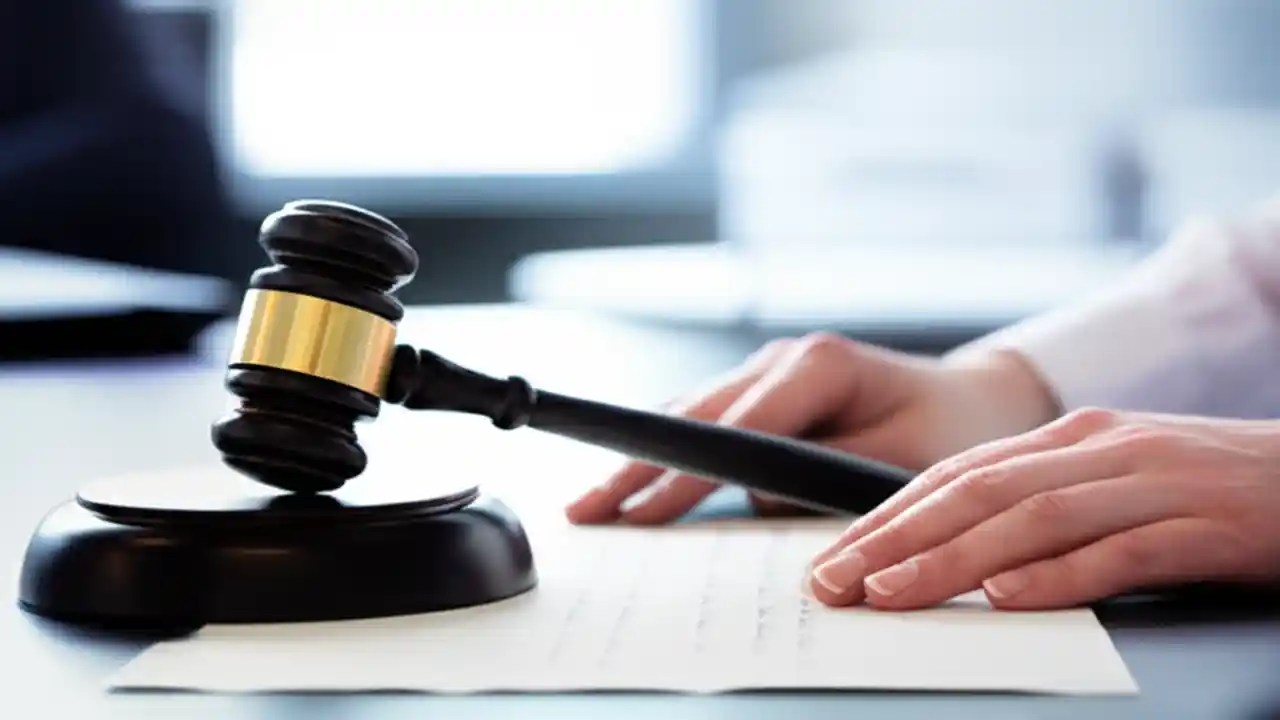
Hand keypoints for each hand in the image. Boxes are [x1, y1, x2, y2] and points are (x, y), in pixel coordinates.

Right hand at [564, 332, 1059, 524]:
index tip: (638, 508)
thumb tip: (753, 500)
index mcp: (820, 364)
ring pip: (691, 414)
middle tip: (587, 510)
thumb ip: (829, 478)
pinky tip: (633, 483)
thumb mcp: (909, 461)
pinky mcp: (766, 391)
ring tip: (593, 503)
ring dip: (644, 459)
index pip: (736, 426)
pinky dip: (671, 453)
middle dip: (641, 465)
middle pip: (695, 415)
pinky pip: (708, 421)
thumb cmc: (952, 430)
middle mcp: (784, 358)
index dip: (684, 472)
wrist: (978, 400)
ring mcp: (769, 370)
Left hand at [808, 407, 1279, 609]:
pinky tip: (1008, 599)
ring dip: (951, 559)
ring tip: (890, 595)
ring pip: (1032, 518)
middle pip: (976, 493)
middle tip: (834, 582)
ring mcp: (1153, 482)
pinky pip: (1122, 551)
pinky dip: (1059, 576)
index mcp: (1071, 438)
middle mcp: (1100, 449)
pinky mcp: (1206, 525)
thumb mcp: (1115, 483)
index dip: (887, 517)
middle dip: (894, 539)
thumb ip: (1043, 506)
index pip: (957, 476)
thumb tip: (958, 554)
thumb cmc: (1209, 490)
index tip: (833, 556)